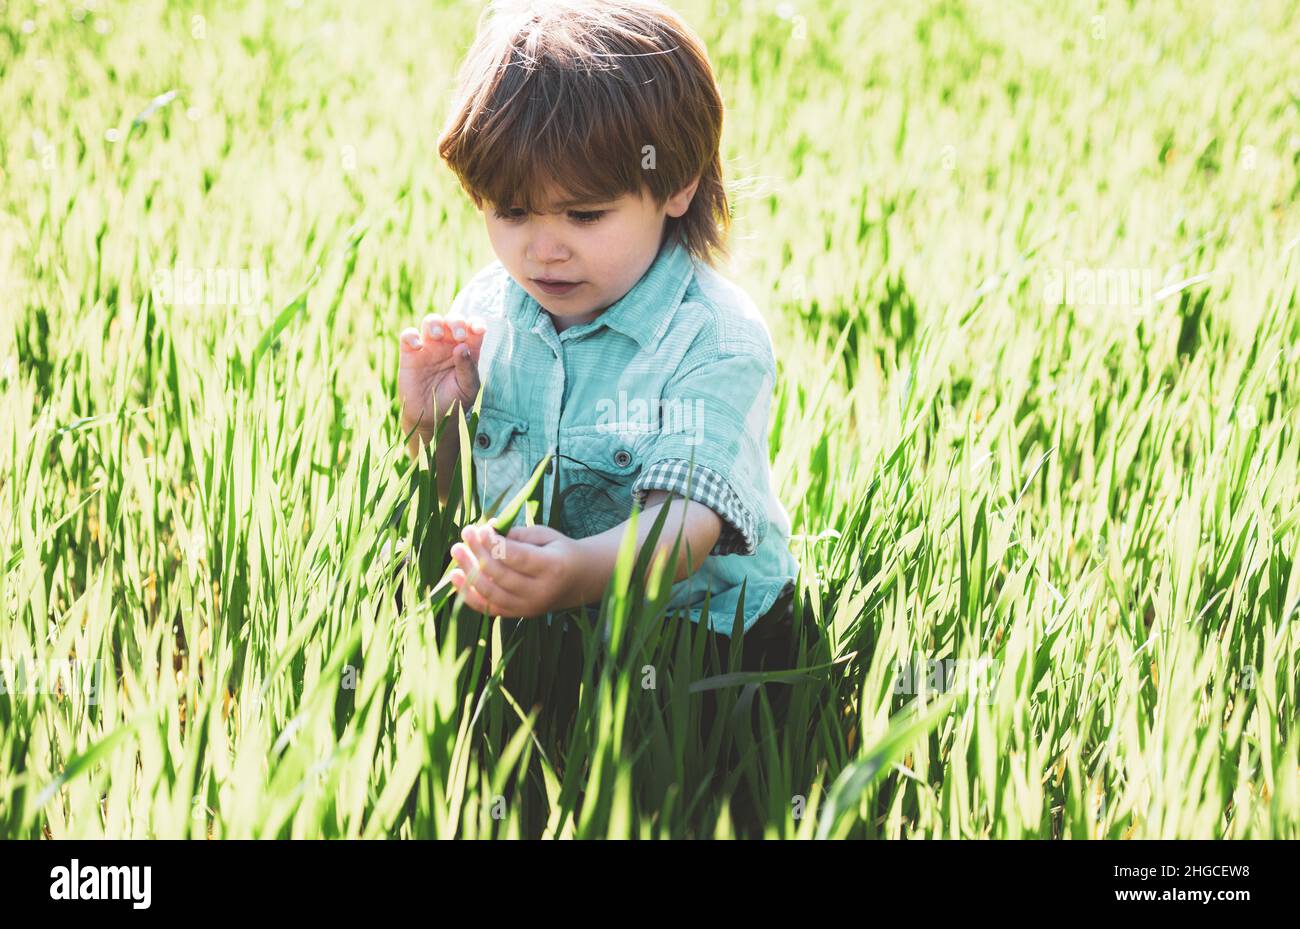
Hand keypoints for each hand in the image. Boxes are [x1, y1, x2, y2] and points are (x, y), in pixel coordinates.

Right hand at [397, 312, 485, 442]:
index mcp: (466, 349)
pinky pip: (408, 335)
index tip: (478, 329)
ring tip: (437, 336)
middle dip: (456, 322)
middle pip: (452, 320)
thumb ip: (468, 368)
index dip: (476, 323)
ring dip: (434, 323)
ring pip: (431, 321)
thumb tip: (462, 346)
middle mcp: (448, 344)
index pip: (473, 328)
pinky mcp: (410, 354)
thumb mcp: (468, 388)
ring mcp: (429, 347)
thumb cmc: (455, 401)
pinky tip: (418, 347)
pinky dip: (411, 335)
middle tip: (459, 336)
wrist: (432, 419)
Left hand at [448, 522, 585, 617]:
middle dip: (479, 552)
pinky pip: (488, 608)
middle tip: (466, 532)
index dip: (494, 543)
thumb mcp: (546, 535)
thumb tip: (486, 530)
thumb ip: (518, 534)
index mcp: (552, 568)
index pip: (516, 557)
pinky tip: (455, 576)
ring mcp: (528, 607)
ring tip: (457, 550)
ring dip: (469, 571)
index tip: (480, 528)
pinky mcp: (518, 614)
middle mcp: (540, 592)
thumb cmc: (560, 551)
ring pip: (490, 593)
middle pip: (500, 575)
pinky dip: (468, 594)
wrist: (581, 580)